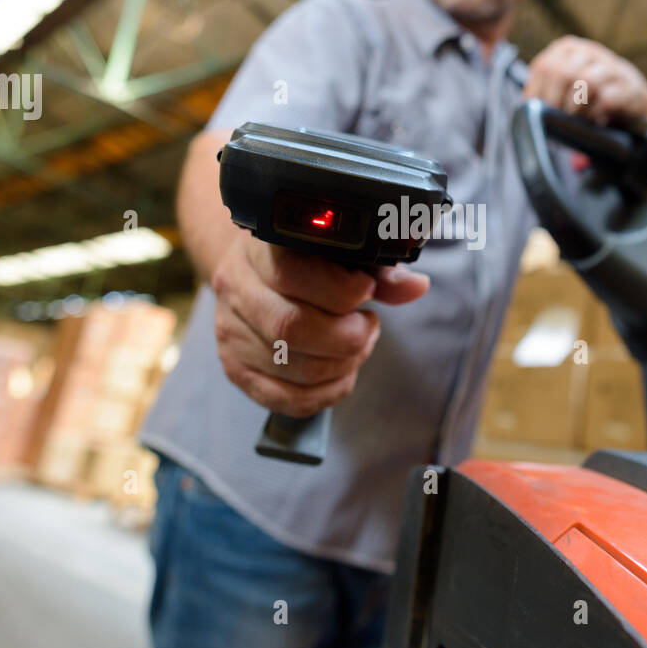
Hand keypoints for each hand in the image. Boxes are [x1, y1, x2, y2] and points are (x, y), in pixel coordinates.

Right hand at [211, 233, 429, 417]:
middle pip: (291, 327)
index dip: (340, 291)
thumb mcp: (340, 251)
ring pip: (291, 367)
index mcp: (259, 248)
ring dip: (342, 365)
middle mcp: (235, 289)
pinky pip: (286, 399)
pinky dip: (327, 394)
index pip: (291, 274)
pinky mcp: (236, 369)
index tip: (366, 291)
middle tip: (368, 326)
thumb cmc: (307, 258)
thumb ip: (378, 270)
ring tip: (358, 345)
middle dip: (346, 336)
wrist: (254, 270)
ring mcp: (230, 333)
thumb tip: (416, 287)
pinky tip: (344, 374)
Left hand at [523, 35, 646, 126]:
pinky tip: (595, 120)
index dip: (539, 94)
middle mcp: (589, 51)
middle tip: (558, 120)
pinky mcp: (629, 86)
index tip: (540, 113)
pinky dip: (596, 114)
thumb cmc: (588, 95)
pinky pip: (607, 98)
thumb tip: (527, 109)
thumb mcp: (563, 87)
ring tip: (577, 120)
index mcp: (567, 49)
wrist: (630, 98)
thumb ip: (544, 92)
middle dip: (557, 103)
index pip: (545, 67)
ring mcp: (612, 66)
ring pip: (587, 81)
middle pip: (563, 73)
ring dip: (577, 107)